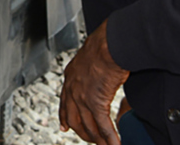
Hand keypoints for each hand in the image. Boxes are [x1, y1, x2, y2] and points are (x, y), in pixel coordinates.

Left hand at [59, 19, 128, 144]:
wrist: (108, 45)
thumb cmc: (104, 46)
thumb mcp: (90, 58)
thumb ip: (91, 71)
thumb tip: (101, 76)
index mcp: (70, 77)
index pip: (64, 103)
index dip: (64, 117)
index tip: (64, 128)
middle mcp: (73, 88)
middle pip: (73, 119)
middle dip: (82, 133)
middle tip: (91, 140)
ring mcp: (83, 96)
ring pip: (88, 126)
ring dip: (98, 139)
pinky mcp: (96, 101)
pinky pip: (103, 125)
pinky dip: (109, 137)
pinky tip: (116, 143)